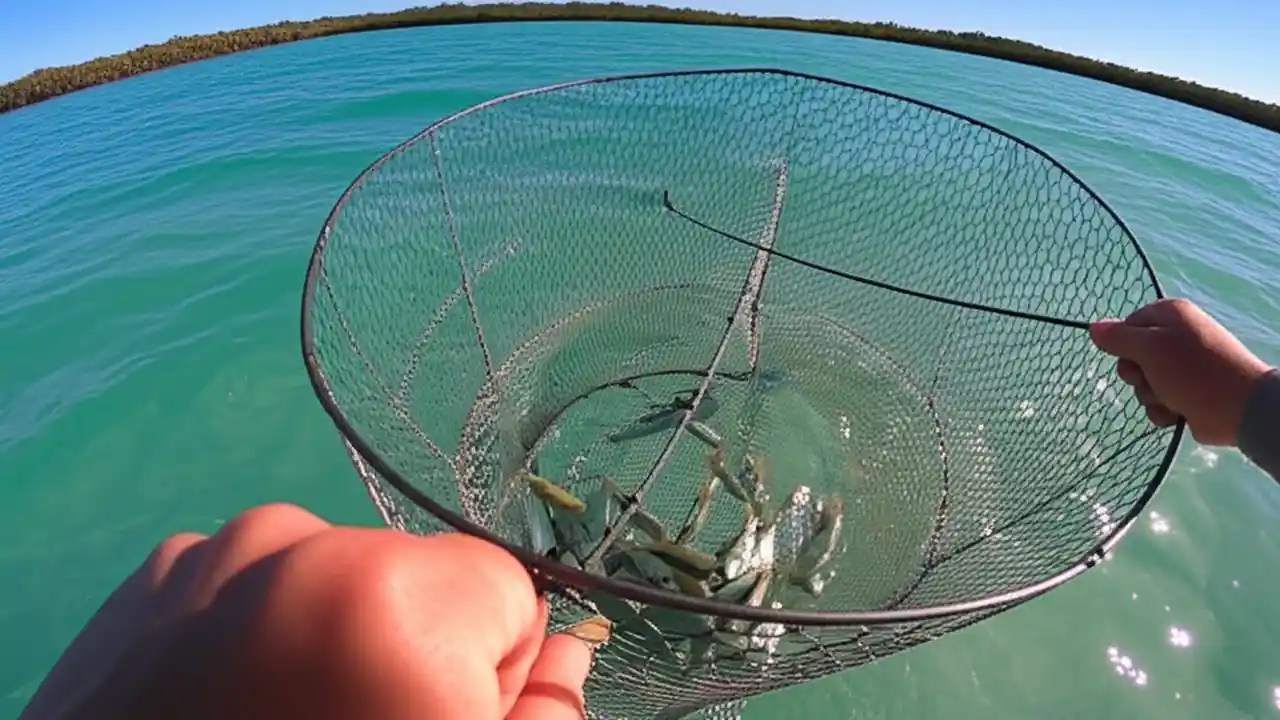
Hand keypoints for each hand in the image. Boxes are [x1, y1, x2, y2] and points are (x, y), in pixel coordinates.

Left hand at [21, 504, 591, 719]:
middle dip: (405, 651)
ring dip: (327, 641)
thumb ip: (544, 718)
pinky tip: (221, 710)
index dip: (483, 672)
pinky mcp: (146, 581)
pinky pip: (248, 587)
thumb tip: (566, 655)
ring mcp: (206, 554)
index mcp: (387, 593)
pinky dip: (252, 638)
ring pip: (329, 579)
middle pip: (415, 579)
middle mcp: (292, 541)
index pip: (504, 588)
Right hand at [1090, 297, 1271, 445]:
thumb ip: (1118, 338)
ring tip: (1170, 399)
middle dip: (1136, 374)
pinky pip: (1157, 401)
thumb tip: (1093, 327)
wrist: (1239, 407)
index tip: (1131, 355)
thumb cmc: (1192, 370)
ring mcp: (1182, 367)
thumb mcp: (1150, 348)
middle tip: (1150, 379)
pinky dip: (1162, 409)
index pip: (1127, 325)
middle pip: (1132, 357)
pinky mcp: (1186, 392)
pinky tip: (1176, 412)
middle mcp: (1176, 337)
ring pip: (1143, 383)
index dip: (1123, 344)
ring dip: (1150, 395)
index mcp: (1170, 316)